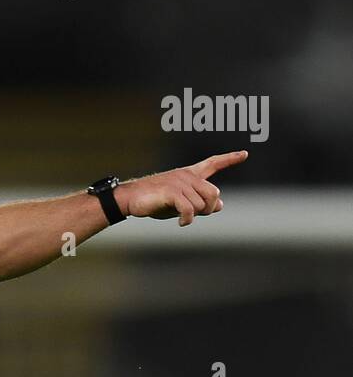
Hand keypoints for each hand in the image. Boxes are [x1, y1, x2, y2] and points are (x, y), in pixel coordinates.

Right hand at [116, 151, 247, 226]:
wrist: (132, 198)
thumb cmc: (155, 201)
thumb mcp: (181, 203)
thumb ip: (201, 203)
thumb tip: (221, 205)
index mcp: (190, 175)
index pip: (213, 163)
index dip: (230, 159)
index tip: (244, 154)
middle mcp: (188, 176)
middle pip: (214, 193)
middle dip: (209, 209)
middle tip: (197, 215)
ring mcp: (180, 183)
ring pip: (202, 204)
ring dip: (194, 216)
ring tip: (182, 218)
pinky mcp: (172, 192)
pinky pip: (190, 210)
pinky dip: (188, 219)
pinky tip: (182, 223)